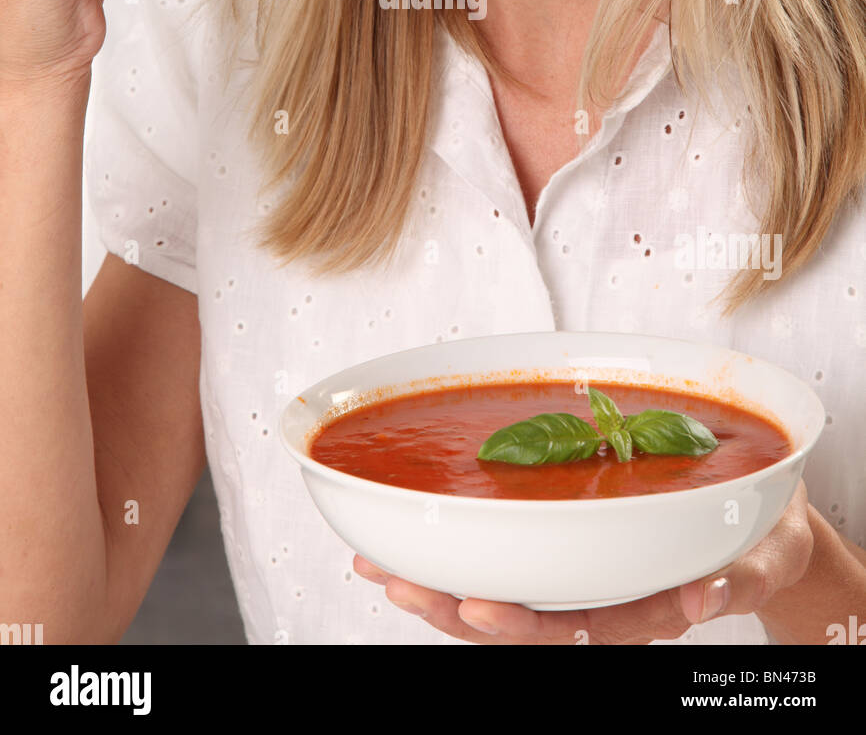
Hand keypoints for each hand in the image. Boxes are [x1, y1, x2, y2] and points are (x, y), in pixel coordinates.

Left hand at [353, 479, 813, 643]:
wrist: (763, 527)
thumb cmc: (760, 534)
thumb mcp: (763, 551)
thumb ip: (740, 577)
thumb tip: (704, 598)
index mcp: (645, 606)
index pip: (574, 627)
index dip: (521, 623)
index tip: (473, 606)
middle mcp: (603, 601)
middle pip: (518, 620)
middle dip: (451, 605)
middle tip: (396, 580)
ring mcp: (579, 580)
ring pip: (500, 597)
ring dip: (438, 582)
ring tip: (377, 563)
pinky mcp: (566, 552)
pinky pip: (507, 563)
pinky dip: (456, 553)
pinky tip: (410, 540)